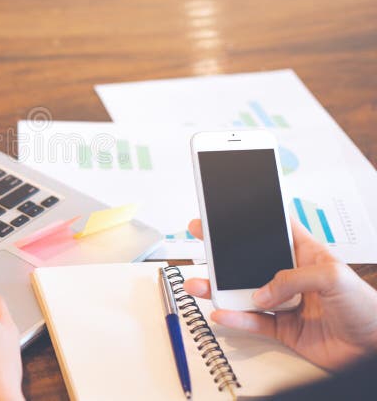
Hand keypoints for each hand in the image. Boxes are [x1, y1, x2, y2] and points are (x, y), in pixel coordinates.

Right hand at [183, 218, 376, 369]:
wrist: (375, 349)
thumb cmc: (368, 308)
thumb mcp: (334, 277)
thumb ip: (293, 278)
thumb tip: (261, 292)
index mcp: (306, 254)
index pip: (273, 230)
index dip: (251, 219)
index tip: (226, 211)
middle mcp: (291, 276)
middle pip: (249, 260)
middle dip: (224, 252)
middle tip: (202, 240)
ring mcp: (284, 302)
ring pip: (244, 292)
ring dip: (220, 289)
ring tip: (201, 285)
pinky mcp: (282, 328)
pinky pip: (252, 321)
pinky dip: (235, 318)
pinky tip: (222, 312)